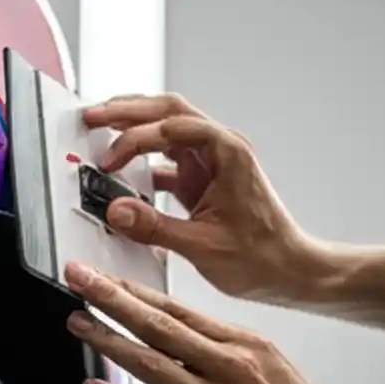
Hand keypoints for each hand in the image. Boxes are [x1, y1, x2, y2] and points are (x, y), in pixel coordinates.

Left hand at [62, 261, 372, 383]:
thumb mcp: (275, 370)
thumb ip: (230, 353)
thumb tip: (188, 341)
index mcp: (246, 346)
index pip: (180, 310)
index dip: (138, 291)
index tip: (109, 277)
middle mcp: (228, 368)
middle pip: (158, 325)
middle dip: (112, 298)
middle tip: (80, 277)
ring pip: (149, 363)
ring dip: (107, 339)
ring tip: (78, 321)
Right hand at [83, 94, 329, 303]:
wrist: (292, 272)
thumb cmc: (264, 257)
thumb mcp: (204, 246)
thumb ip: (155, 227)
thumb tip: (117, 211)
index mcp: (228, 153)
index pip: (173, 127)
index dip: (135, 138)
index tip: (109, 160)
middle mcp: (221, 150)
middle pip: (168, 112)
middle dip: (127, 111)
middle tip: (92, 117)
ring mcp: (213, 163)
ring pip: (167, 129)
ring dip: (134, 129)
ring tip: (101, 131)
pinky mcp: (204, 181)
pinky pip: (168, 160)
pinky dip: (143, 162)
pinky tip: (123, 173)